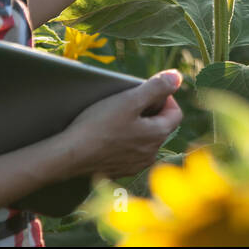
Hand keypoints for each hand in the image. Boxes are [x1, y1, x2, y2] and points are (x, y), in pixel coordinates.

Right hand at [61, 70, 184, 178]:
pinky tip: (108, 135)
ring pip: (144, 140)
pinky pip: (130, 152)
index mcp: (157, 135)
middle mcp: (151, 154)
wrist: (70, 155)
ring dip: (137, 127)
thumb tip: (177, 77)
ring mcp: (135, 165)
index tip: (147, 91)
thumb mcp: (129, 100)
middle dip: (150, 111)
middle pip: (160, 126)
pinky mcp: (120, 171)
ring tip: (117, 117)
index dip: (165, 98)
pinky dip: (125, 141)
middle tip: (129, 102)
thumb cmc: (99, 125)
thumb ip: (156, 88)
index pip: (175, 113)